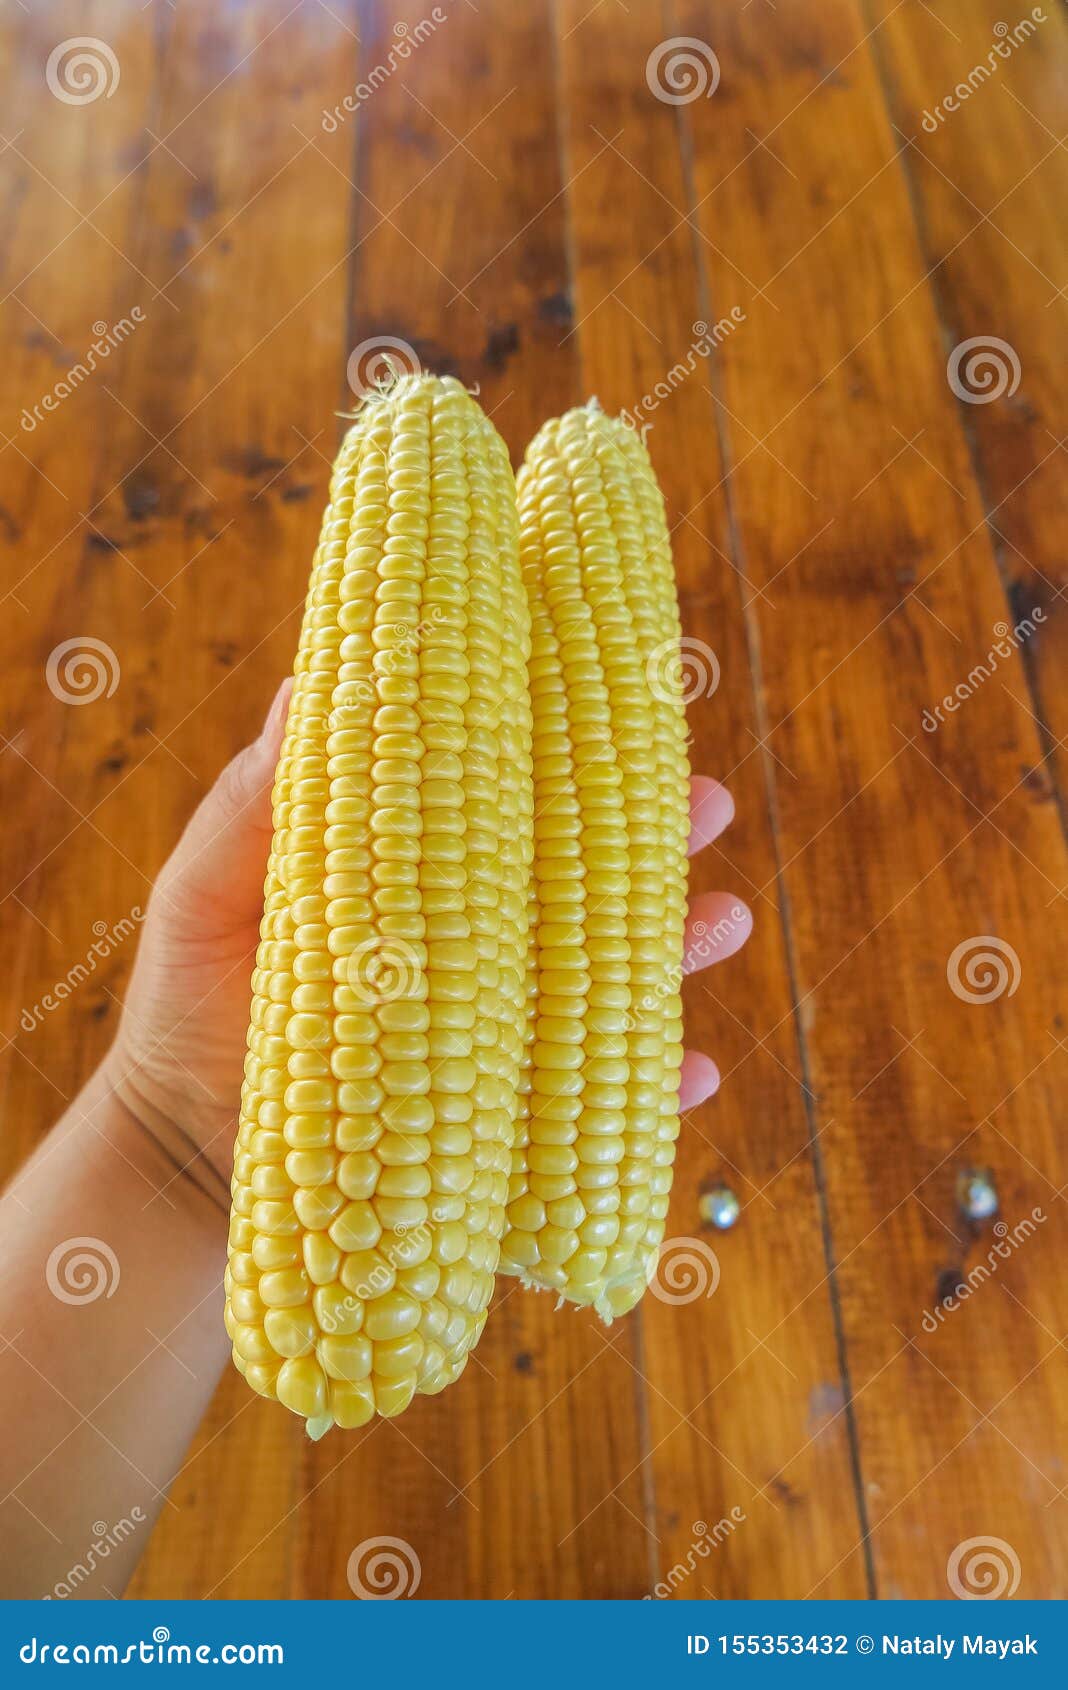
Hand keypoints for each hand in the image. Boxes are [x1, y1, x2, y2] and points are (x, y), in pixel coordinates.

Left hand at [106, 683, 747, 1206]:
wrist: (186, 1153)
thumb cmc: (189, 1009)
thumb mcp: (208, 893)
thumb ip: (255, 807)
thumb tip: (304, 684)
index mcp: (417, 874)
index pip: (509, 798)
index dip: (571, 744)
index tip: (629, 689)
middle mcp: (475, 945)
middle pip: (584, 876)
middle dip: (656, 836)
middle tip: (709, 801)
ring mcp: (499, 1032)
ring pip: (611, 977)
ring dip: (677, 946)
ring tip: (724, 919)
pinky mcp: (505, 1125)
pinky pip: (597, 1110)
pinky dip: (649, 1093)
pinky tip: (693, 1074)